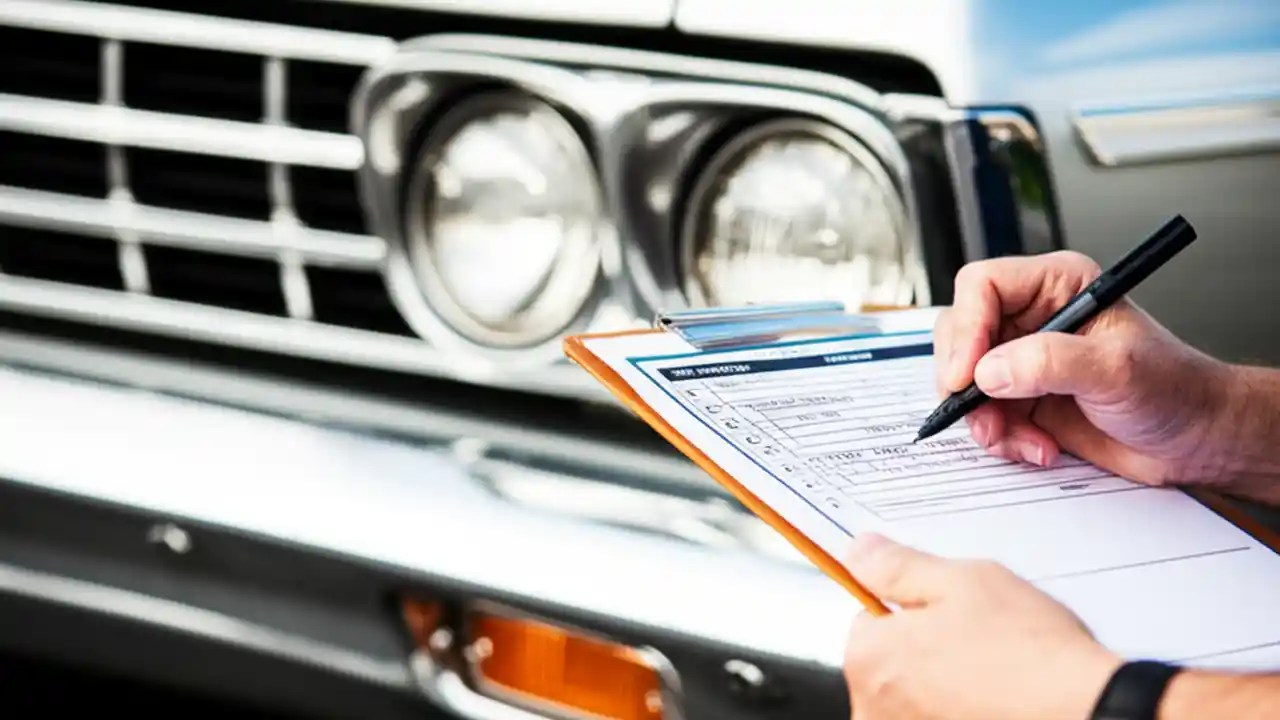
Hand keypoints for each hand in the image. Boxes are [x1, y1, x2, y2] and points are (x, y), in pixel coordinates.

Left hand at [842, 533, 1119, 719]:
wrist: (1087, 714)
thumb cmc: (1030, 654)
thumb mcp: (962, 581)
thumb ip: (898, 568)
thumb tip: (859, 553)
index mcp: (869, 659)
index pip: (867, 623)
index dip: (911, 614)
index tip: (947, 616)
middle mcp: (875, 711)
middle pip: (889, 667)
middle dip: (926, 654)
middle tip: (980, 648)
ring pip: (916, 700)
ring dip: (945, 690)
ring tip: (995, 680)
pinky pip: (938, 718)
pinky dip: (963, 711)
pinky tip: (997, 706)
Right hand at [934, 251, 1239, 488]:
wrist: (1194, 440)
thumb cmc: (1175, 389)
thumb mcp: (1116, 368)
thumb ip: (1049, 363)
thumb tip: (988, 371)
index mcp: (1058, 286)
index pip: (984, 287)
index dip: (967, 328)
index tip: (966, 375)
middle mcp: (1033, 318)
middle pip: (961, 333)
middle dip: (966, 381)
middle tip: (983, 413)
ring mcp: (1023, 360)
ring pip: (964, 381)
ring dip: (985, 419)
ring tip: (1023, 439)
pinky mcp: (1022, 399)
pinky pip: (982, 415)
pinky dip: (1002, 438)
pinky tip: (1039, 447)